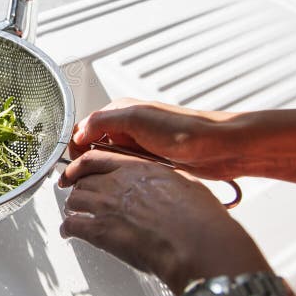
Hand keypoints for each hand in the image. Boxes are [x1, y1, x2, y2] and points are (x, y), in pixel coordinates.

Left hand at [59, 149, 269, 294]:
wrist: (195, 244)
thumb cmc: (198, 217)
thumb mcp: (183, 182)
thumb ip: (163, 179)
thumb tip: (164, 183)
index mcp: (135, 168)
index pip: (95, 159)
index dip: (80, 165)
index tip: (76, 170)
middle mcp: (116, 184)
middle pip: (83, 181)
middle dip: (80, 189)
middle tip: (80, 196)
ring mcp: (105, 207)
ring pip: (74, 201)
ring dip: (73, 208)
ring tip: (76, 213)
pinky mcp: (101, 232)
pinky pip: (72, 226)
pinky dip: (67, 229)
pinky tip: (68, 233)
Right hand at [65, 98, 240, 181]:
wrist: (221, 148)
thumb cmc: (186, 130)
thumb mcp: (136, 118)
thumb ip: (103, 121)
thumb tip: (79, 131)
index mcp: (120, 112)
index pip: (84, 129)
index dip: (76, 147)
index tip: (74, 164)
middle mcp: (127, 129)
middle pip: (94, 148)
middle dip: (89, 163)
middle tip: (90, 177)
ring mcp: (138, 148)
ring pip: (110, 163)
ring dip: (108, 172)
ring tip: (112, 180)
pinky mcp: (150, 164)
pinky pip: (127, 173)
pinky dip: (124, 179)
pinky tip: (129, 184)